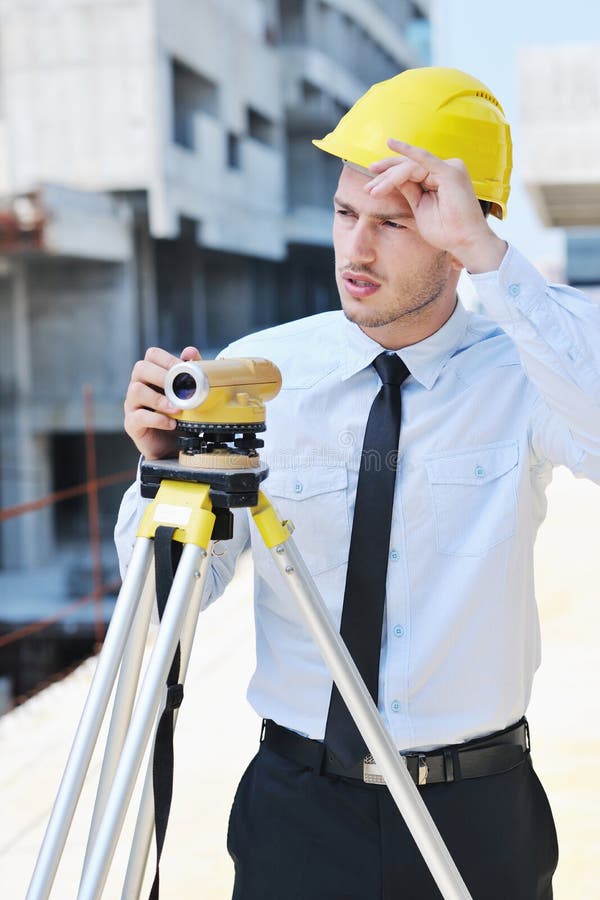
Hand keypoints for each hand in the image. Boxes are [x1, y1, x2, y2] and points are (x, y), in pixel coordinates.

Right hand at [124, 345, 201, 459]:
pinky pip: (139, 417)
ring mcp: (132, 404)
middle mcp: (138, 385)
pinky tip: (172, 423)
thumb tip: (190, 352)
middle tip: (179, 386)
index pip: (152, 355)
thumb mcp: (187, 393)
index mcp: (152, 374)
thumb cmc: (178, 414)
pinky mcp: (132, 423)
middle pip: (140, 368)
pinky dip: (157, 419)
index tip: (183, 368)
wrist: (172, 444)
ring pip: (136, 391)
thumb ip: (190, 372)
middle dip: (160, 375)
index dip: (167, 358)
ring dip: (159, 398)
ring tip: (177, 408)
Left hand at [366, 139, 506, 272]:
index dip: (388, 178)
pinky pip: (424, 159)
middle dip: (385, 174)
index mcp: (439, 178)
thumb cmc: (447, 230)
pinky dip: (408, 151)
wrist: (465, 242)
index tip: (370, 188)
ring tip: (374, 191)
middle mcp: (445, 169)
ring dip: (389, 178)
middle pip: (408, 166)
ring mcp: (449, 168)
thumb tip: (392, 179)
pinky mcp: (450, 172)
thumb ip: (409, 190)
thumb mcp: (420, 207)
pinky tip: (391, 144)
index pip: (410, 171)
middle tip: (367, 186)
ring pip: (411, 166)